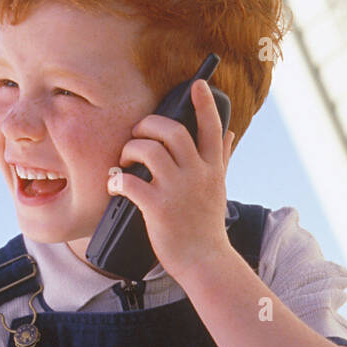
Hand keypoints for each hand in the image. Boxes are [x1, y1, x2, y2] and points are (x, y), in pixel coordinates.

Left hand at [107, 79, 234, 281]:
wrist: (204, 262)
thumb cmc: (206, 225)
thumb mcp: (219, 187)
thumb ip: (222, 156)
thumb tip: (231, 131)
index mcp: (212, 168)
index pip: (211, 127)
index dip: (204, 103)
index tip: (196, 84)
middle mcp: (197, 174)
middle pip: (172, 131)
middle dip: (148, 126)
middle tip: (138, 135)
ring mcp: (177, 191)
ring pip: (149, 151)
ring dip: (130, 149)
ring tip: (125, 160)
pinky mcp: (158, 208)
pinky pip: (131, 181)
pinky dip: (118, 179)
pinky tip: (115, 184)